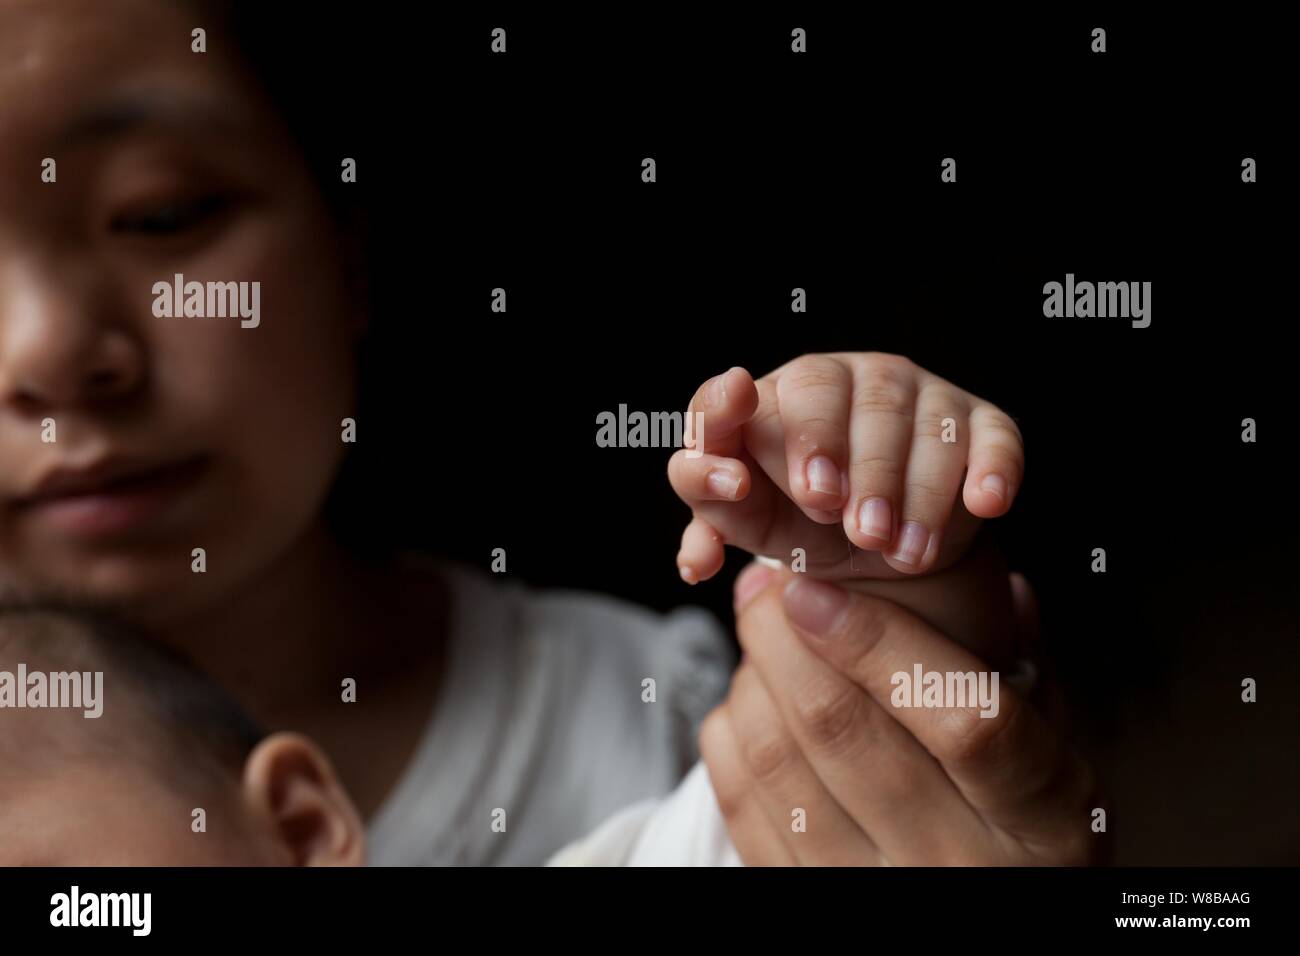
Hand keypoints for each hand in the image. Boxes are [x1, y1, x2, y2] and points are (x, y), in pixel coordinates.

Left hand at [667, 355, 1023, 581]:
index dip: (734, 424)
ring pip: (916, 421)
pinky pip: (993, 436)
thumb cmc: (800, 520)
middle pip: (837, 396)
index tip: (737, 479)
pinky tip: (985, 503)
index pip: (747, 396)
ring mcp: (917, 394)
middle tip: (850, 527)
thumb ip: (716, 522)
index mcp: (775, 396)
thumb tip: (696, 559)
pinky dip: (992, 467)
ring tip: (899, 550)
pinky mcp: (980, 422)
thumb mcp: (752, 521)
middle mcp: (845, 378)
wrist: (882, 540)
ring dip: (912, 489)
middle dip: (848, 464)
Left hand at [699, 563, 1102, 865]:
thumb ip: (1029, 676)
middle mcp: (960, 866)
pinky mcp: (805, 904)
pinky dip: (733, 732)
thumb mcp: (1057, 763)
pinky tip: (750, 699)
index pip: (966, 720)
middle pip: (842, 728)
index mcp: (1046, 821)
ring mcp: (876, 894)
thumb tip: (1001, 587)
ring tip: (760, 638)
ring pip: (779, 761)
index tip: (818, 589)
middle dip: (783, 637)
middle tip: (767, 589)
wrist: (984, 939)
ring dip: (752, 678)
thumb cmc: (1021, 832)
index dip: (881, 643)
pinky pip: (743, 805)